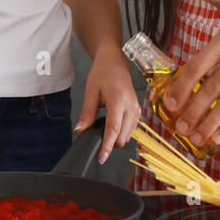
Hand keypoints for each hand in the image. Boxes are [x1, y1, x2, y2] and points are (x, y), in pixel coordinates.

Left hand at [74, 45, 140, 163]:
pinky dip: (122, 131)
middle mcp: (131, 106)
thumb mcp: (90, 91)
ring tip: (103, 127)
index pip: (113, 129)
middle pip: (122, 136)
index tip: (101, 158)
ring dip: (116, 138)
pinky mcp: (138, 110)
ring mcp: (137, 109)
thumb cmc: (103, 73)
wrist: (115, 61)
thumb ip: (86, 112)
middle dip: (110, 143)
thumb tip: (80, 130)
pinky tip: (112, 124)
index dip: (107, 146)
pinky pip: (131, 129)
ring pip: (128, 135)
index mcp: (118, 100)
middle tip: (96, 139)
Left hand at [163, 24, 219, 149]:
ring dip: (208, 124)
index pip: (197, 65)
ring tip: (196, 135)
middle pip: (210, 88)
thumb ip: (218, 58)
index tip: (170, 104)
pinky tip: (218, 136)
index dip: (181, 87)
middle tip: (180, 126)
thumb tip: (189, 84)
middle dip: (192, 111)